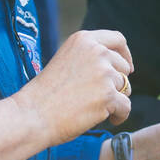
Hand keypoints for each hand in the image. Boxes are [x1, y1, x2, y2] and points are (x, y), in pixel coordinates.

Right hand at [12, 29, 133, 147]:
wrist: (32, 115)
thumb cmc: (45, 93)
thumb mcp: (66, 61)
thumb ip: (89, 58)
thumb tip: (118, 67)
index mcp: (84, 40)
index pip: (118, 39)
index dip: (125, 54)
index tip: (127, 68)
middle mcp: (97, 52)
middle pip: (123, 67)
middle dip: (117, 84)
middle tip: (100, 98)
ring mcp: (103, 73)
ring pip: (126, 88)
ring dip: (116, 100)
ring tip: (96, 109)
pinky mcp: (108, 95)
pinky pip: (126, 106)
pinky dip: (119, 116)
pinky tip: (108, 120)